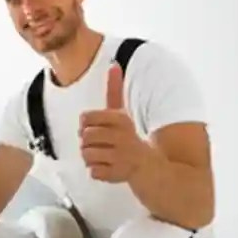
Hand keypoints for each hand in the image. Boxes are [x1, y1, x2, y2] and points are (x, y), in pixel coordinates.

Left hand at [79, 63, 150, 181]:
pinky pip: (93, 172)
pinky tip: (110, 168)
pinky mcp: (120, 174)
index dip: (84, 125)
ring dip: (91, 159)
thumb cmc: (129, 139)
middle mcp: (123, 136)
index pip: (85, 118)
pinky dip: (98, 173)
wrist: (153, 168)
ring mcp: (122, 156)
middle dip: (87, 144)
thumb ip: (115, 91)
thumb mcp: (123, 114)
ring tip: (105, 157)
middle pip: (84, 138)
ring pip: (86, 155)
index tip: (94, 129)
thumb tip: (114, 64)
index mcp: (121, 119)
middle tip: (100, 146)